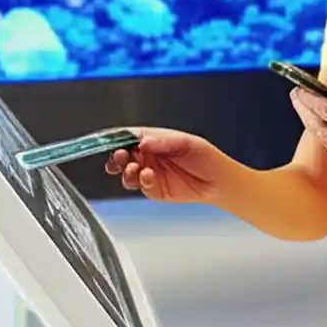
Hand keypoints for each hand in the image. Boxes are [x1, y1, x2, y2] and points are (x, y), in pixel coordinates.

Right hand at [102, 127, 222, 202]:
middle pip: (123, 155)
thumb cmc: (205, 156)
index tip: (108, 140)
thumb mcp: (186, 142)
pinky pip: (141, 186)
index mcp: (153, 140)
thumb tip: (142, 142)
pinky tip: (149, 176)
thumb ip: (163, 142)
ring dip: (126, 170)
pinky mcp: (154, 189)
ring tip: (134, 167)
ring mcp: (149, 173)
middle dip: (117, 155)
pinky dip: (141, 181)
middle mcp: (148, 156)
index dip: (117, 138)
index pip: (129, 136)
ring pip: (126, 172)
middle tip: (121, 155)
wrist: (218, 181)